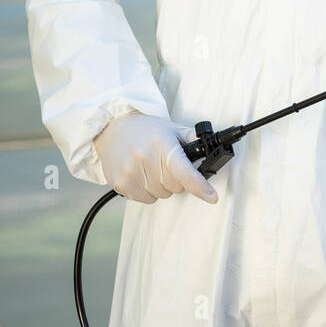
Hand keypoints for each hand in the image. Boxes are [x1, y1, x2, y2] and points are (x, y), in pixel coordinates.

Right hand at [94, 113, 218, 204]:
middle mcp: (146, 159)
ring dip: (161, 186)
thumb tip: (213, 145)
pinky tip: (141, 174)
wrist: (112, 127)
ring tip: (151, 167)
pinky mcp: (121, 183)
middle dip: (176, 179)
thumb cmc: (145, 129)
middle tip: (166, 164)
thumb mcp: (171, 129)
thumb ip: (193, 139)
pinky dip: (147, 191)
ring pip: (161, 195)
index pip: (184, 171)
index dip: (200, 187)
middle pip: (176, 187)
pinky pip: (145, 199)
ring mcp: (131, 173)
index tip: (212, 197)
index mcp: (163, 144)